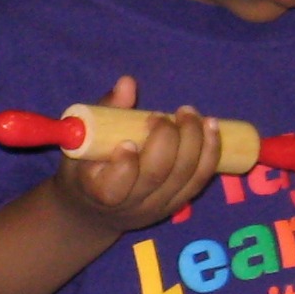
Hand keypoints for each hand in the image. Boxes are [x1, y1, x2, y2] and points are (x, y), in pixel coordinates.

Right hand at [53, 76, 222, 233]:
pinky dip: (210, 152)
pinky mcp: (178, 204)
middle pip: (157, 175)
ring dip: (195, 141)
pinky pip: (200, 179)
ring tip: (192, 115)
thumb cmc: (84, 169)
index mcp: (98, 192)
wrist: (94, 210)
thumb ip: (105, 112)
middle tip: (163, 115)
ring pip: (184, 176)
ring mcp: (158, 206)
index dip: (126, 165)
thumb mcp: (83, 142)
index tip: (128, 142)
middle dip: (167, 140)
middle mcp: (131, 205)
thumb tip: (127, 83)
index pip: (114, 187)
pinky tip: (211, 127)